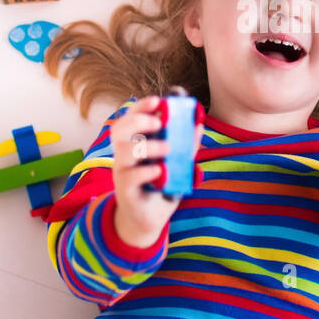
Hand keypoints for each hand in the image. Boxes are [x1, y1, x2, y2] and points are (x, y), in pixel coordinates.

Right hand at [110, 96, 204, 247]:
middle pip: (118, 130)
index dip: (140, 106)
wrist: (149, 218)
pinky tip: (161, 171)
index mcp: (134, 143)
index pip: (130, 118)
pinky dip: (146, 171)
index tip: (157, 100)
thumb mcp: (176, 163)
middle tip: (158, 123)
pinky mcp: (125, 192)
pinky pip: (130, 177)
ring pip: (123, 152)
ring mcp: (122, 173)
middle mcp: (124, 155)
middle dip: (137, 121)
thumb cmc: (161, 184)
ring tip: (167, 149)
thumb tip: (199, 123)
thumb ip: (186, 145)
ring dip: (147, 147)